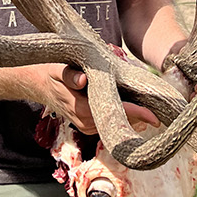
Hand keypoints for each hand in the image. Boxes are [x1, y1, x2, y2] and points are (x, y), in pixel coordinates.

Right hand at [30, 65, 161, 136]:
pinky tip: (132, 103)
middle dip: (140, 114)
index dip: (136, 114)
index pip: (114, 113)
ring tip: (148, 103)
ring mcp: (88, 127)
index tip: (155, 116)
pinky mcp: (90, 126)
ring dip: (133, 115)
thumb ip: (69, 74)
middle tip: (158, 104)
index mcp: (80, 109)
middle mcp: (86, 123)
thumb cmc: (50, 73)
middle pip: (120, 121)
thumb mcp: (57, 68)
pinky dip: (124, 114)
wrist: (37, 84)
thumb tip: (82, 80)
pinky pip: (112, 122)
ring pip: (117, 124)